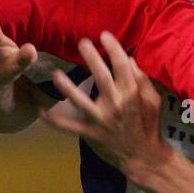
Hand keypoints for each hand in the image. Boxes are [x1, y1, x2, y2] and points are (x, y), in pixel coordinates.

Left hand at [39, 32, 171, 181]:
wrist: (142, 157)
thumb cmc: (148, 126)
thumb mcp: (153, 101)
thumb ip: (142, 80)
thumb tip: (129, 59)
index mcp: (131, 93)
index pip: (121, 65)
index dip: (113, 48)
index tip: (103, 35)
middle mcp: (116, 104)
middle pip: (101, 76)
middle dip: (91, 57)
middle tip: (81, 42)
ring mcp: (101, 120)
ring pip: (80, 101)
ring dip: (67, 87)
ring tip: (56, 75)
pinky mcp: (90, 134)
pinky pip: (68, 127)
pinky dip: (53, 120)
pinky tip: (40, 111)